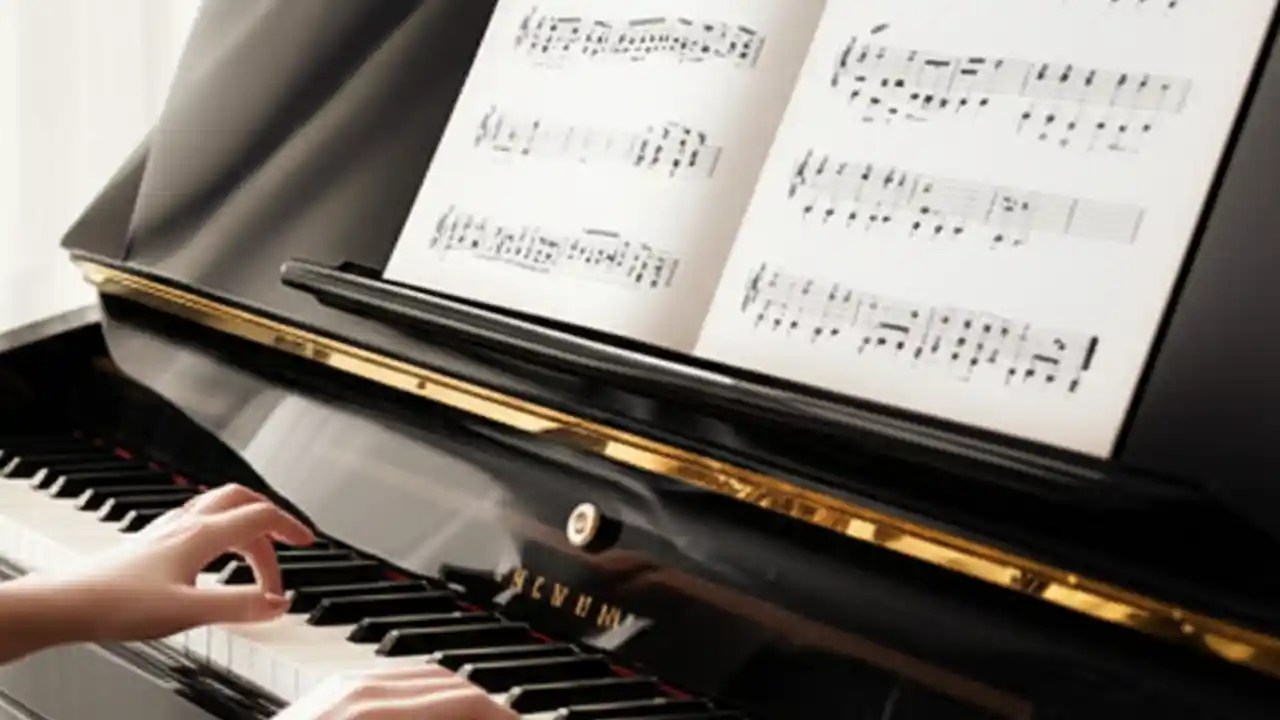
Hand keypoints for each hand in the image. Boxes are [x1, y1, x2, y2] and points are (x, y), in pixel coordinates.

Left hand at [40, 483, 314, 642]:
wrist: (68, 603)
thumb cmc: (119, 603)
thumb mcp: (189, 610)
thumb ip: (239, 606)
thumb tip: (279, 604)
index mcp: (203, 534)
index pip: (261, 517)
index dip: (291, 527)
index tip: (309, 542)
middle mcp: (187, 524)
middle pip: (243, 502)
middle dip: (273, 519)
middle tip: (290, 541)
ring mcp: (168, 530)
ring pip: (221, 509)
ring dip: (247, 525)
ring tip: (258, 553)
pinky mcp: (153, 542)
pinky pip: (199, 521)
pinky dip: (222, 532)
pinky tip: (214, 556)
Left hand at [276, 666, 517, 719]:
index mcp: (375, 717)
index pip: (466, 702)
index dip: (505, 716)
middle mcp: (361, 691)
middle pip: (453, 684)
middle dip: (488, 708)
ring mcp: (343, 685)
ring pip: (428, 678)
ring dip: (460, 702)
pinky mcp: (334, 690)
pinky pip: (398, 682)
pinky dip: (429, 699)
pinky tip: (437, 719)